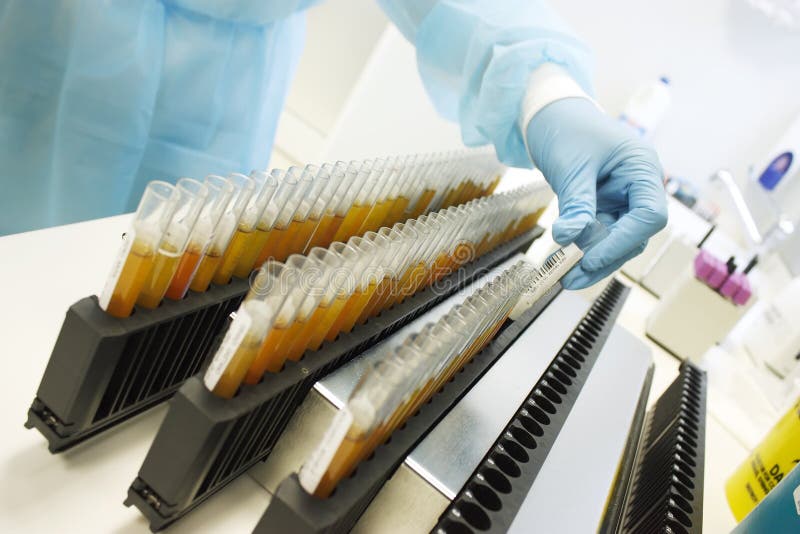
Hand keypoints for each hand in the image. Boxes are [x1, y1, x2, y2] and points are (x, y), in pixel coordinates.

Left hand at [526, 97, 667, 288]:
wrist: (550, 115)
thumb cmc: (567, 128)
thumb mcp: (572, 167)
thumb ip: (577, 204)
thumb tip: (569, 238)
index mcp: (643, 169)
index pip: (649, 216)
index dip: (622, 242)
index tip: (591, 259)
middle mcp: (639, 187)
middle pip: (634, 235)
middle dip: (604, 258)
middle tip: (571, 278)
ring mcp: (622, 199)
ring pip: (616, 240)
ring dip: (591, 259)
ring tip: (563, 276)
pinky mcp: (604, 207)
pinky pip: (599, 235)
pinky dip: (582, 248)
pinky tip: (563, 263)